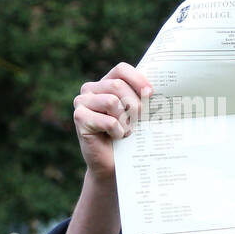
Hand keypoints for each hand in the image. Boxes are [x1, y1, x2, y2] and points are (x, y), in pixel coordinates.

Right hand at [72, 62, 152, 180]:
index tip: (151, 94)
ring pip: (112, 101)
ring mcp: (82, 102)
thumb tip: (155, 91)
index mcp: (106, 83)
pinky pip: (108, 120)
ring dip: (126, 120)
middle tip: (139, 121)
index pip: (121, 69)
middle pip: (118, 86)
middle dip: (135, 105)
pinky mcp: (80, 118)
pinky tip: (116, 137)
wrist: (114, 164)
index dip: (138, 79)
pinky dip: (118, 131)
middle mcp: (90, 89)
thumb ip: (143, 98)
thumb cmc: (130, 136)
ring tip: (126, 130)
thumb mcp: (139, 114)